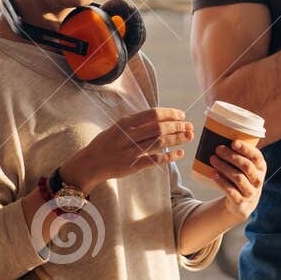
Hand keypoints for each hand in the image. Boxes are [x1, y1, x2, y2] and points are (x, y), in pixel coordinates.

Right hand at [62, 107, 193, 193]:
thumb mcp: (118, 127)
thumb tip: (160, 117)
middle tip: (189, 126)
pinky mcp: (133, 165)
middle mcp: (128, 135)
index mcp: (125, 123)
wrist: (91, 163)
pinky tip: (180, 153)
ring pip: (159, 143)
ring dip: (177, 139)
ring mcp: (131, 151)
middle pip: (159, 128)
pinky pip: (155, 160)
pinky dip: (169, 156)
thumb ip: (136, 122)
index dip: (170, 114)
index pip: (152, 114)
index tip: (181, 115)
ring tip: (188, 137)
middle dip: (177, 126)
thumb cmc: (106, 143)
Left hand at [210, 141, 266, 219]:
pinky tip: (213, 174)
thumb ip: (241, 153)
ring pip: (238, 178)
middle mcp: (258, 179)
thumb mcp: (248, 166)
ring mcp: (250, 192)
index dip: (245, 149)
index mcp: (261, 167)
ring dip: (224, 167)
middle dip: (231, 156)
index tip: (233, 142)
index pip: (256, 156)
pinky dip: (221, 181)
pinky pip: (230, 191)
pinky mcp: (240, 201)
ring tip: (213, 159)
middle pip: (246, 166)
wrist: (244, 204)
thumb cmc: (243, 178)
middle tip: (218, 149)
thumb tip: (222, 133)